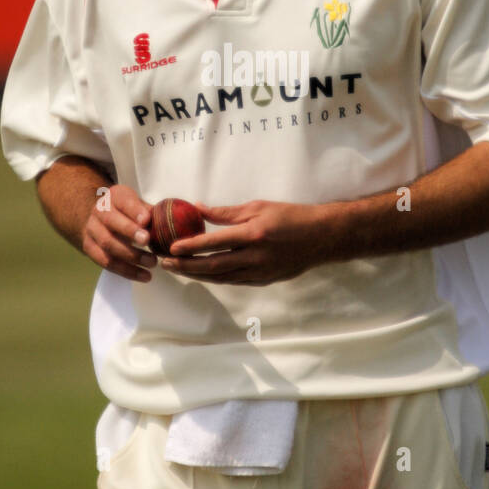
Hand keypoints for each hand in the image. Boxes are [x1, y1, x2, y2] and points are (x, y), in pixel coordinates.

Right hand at [82, 183, 157, 281]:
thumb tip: (171, 223)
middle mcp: (99, 211)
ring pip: (108, 244)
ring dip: (131, 256)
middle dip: (130, 232)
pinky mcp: (90, 247)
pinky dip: (126, 271)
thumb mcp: (139, 205)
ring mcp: (91, 230)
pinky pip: (106, 262)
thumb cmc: (128, 212)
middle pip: (111, 222)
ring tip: (152, 262)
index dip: (134, 211)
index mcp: (115, 196)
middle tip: (148, 241)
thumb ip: (152, 213)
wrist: (101, 218)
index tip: (147, 220)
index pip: (123, 201)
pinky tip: (144, 275)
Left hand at [159, 200, 330, 285]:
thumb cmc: (291, 217)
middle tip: (166, 263)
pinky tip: (202, 274)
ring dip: (197, 275)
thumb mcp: (259, 207)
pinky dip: (215, 278)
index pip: (215, 243)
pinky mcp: (264, 280)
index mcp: (253, 234)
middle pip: (213, 266)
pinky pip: (234, 281)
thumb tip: (198, 208)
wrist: (321, 238)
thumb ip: (227, 212)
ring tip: (178, 269)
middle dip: (186, 266)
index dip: (191, 246)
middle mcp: (255, 257)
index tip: (172, 248)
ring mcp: (260, 272)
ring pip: (221, 277)